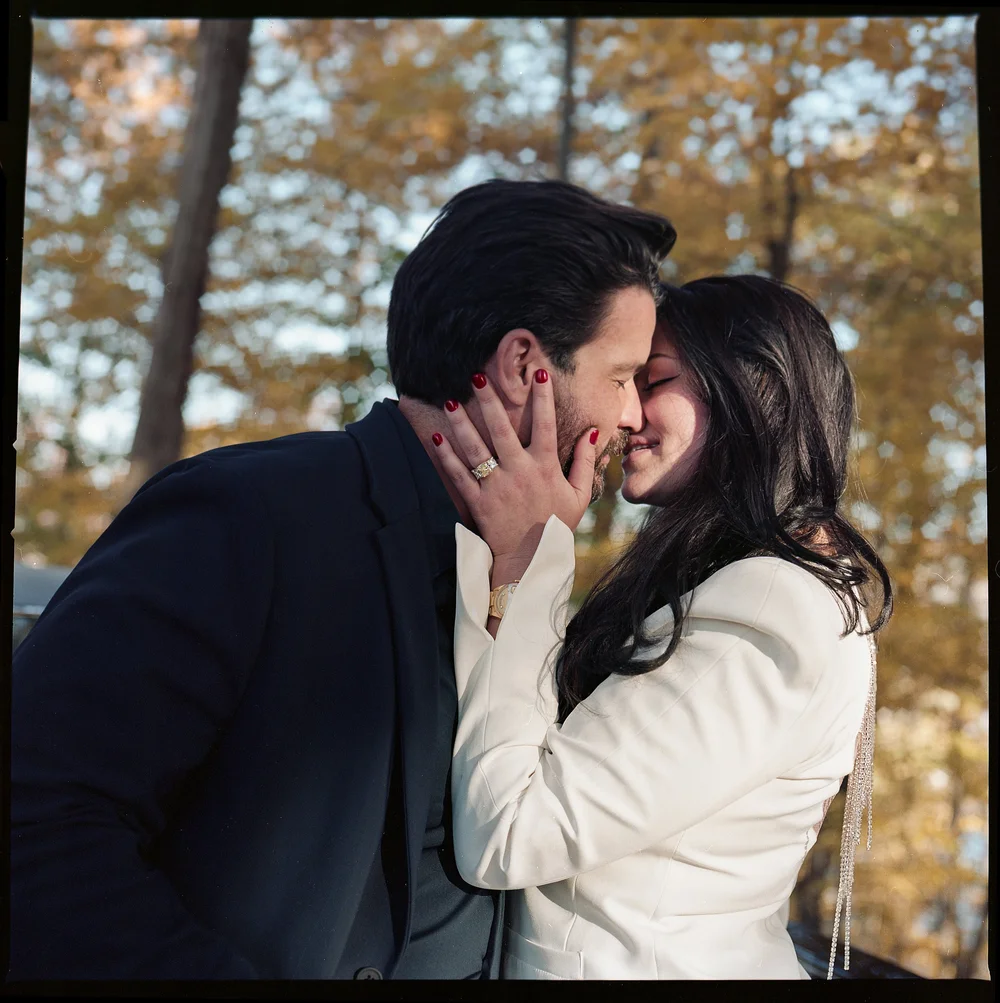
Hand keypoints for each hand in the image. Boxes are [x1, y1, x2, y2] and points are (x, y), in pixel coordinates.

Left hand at [433, 370, 598, 579]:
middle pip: (502, 430)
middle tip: (477, 376)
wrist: (531, 561)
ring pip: (476, 449)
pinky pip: (459, 476)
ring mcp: (497, 487)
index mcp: (545, 468)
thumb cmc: (556, 527)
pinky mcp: (478, 503)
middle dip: (490, 400)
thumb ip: (584, 462)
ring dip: (461, 423)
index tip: (538, 371)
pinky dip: (446, 457)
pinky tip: (437, 437)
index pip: (545, 425)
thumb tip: (591, 433)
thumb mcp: (579, 496)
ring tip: (449, 400)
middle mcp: (519, 472)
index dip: (543, 397)